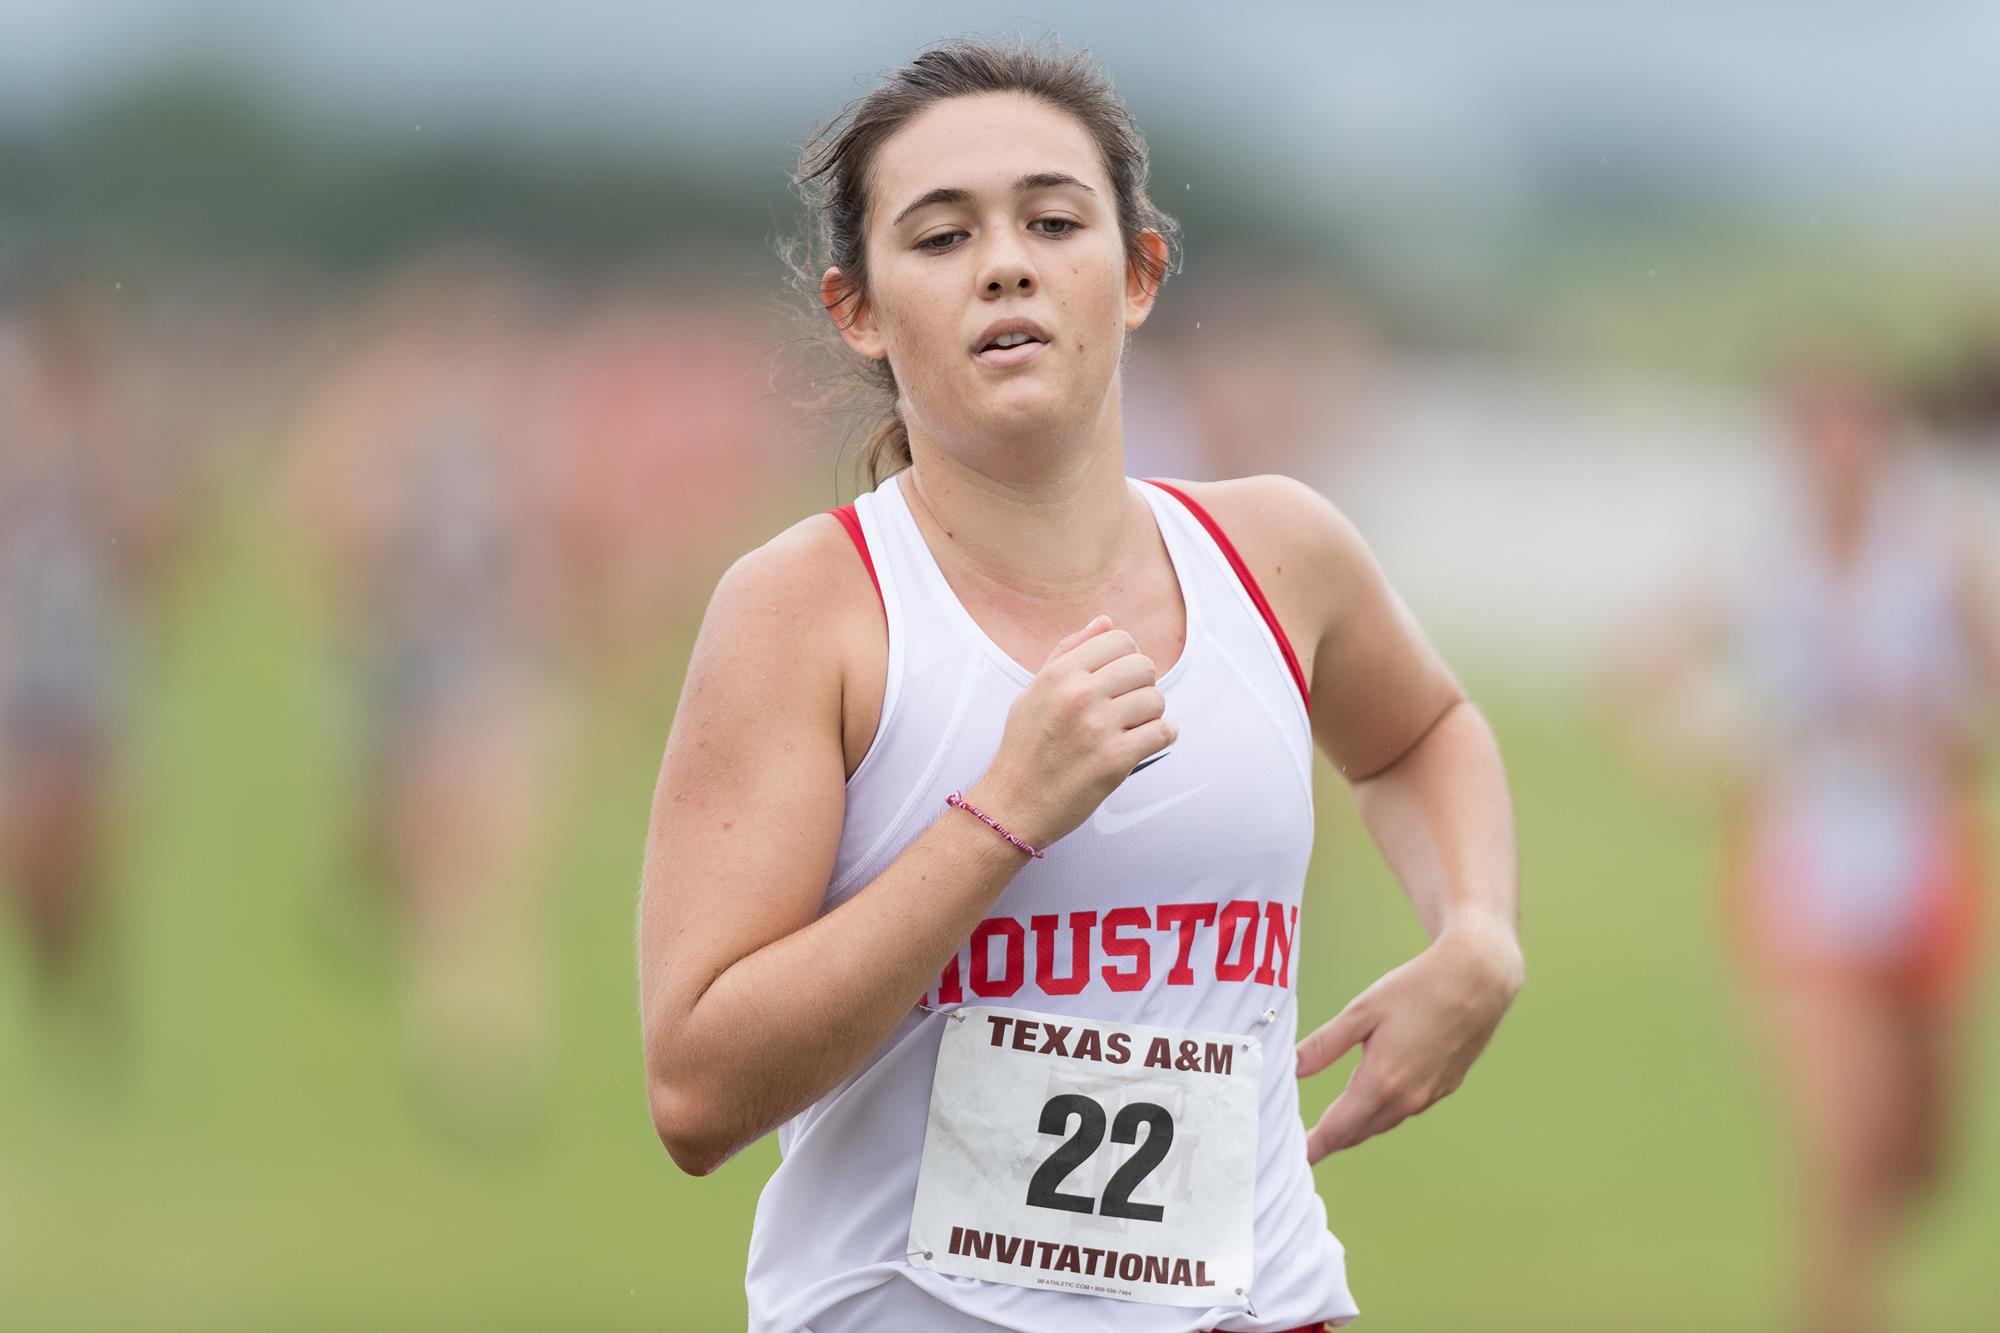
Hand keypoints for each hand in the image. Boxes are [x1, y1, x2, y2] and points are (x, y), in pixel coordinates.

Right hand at [969, 614, 1175, 848]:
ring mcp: (1098, 727)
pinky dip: (1161, 738)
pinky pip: (1163, 733)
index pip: (1119, 639)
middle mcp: (1079, 694)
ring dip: (1151, 715)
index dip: (1126, 657)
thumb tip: (1105, 621)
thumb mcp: (1034, 690)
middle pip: (1143, 666)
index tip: (1120, 678)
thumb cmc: (1024, 748)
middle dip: (1142, 685)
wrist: (1013, 803)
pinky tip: (1142, 743)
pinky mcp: (1115, 760)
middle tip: (1128, 705)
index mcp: (1059, 673)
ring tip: (1132, 727)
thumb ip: (1068, 651)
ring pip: (1156, 700)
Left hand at [1295, 916, 1521, 1162]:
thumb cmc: (1416, 989)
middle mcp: (1407, 1098)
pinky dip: (1382, 1112)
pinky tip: (1372, 1101)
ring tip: (1331, 1130)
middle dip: (1331, 1140)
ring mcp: (1429, 1095)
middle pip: (1359, 1132)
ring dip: (1357, 1127)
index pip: (1338, 1129)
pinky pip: (1405, 1109)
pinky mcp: (1445, 1087)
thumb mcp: (1362, 1011)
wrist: (1478, 981)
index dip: (1314, 1146)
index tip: (1294, 1158)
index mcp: (1381, 1082)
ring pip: (1383, 1122)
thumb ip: (1324, 1045)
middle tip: (1306, 1146)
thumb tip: (1290, 1068)